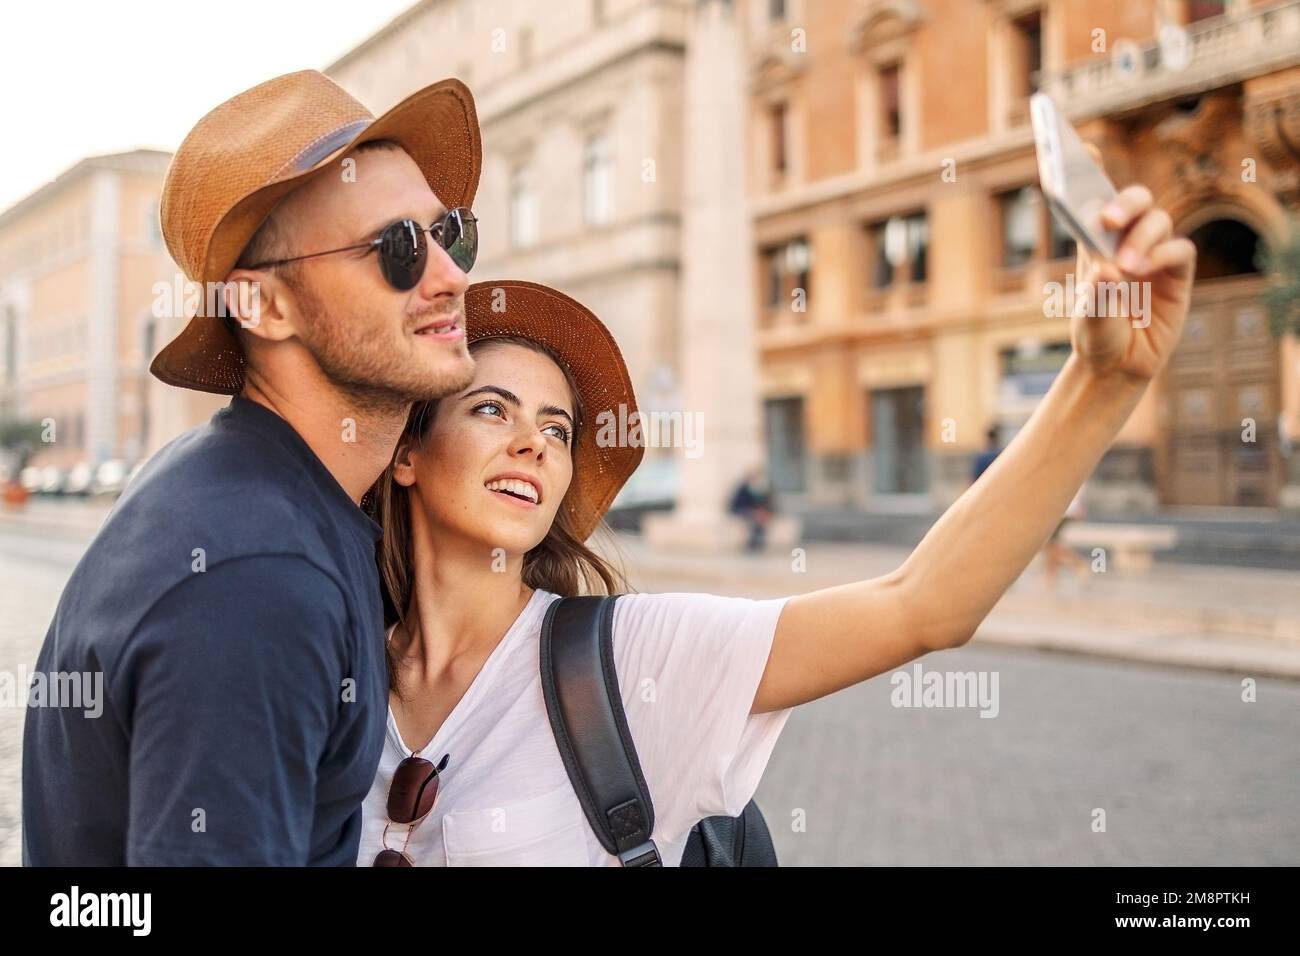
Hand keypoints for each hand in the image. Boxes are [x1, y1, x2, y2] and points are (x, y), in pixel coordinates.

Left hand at [1069, 143, 1196, 383]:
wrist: (1118, 365)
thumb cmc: (1097, 333)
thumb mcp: (1087, 319)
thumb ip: (1094, 296)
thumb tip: (1106, 269)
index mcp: (1094, 240)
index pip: (1093, 197)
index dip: (1088, 168)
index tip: (1081, 149)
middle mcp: (1126, 239)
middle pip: (1135, 199)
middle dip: (1125, 202)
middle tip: (1108, 221)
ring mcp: (1154, 252)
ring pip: (1157, 220)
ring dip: (1141, 238)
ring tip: (1124, 267)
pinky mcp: (1177, 272)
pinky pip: (1179, 249)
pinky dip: (1162, 255)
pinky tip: (1144, 271)